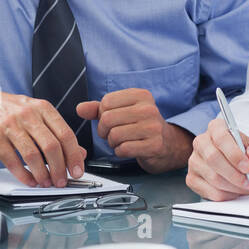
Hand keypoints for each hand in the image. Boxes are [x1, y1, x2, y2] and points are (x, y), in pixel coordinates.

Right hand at [0, 88, 85, 186]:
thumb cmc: (11, 110)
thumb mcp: (37, 114)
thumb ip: (58, 132)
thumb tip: (79, 153)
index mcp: (43, 108)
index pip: (65, 134)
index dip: (74, 156)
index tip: (77, 170)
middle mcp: (28, 114)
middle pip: (51, 146)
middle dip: (59, 169)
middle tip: (61, 180)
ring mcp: (10, 125)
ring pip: (33, 155)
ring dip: (42, 174)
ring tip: (46, 182)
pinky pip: (13, 161)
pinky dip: (24, 175)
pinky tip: (30, 180)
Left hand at [75, 89, 191, 173]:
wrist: (168, 144)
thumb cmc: (142, 126)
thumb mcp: (122, 111)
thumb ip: (99, 109)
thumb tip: (80, 109)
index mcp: (140, 95)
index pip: (106, 103)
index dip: (102, 115)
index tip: (111, 121)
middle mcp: (149, 108)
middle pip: (107, 119)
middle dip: (104, 131)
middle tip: (113, 134)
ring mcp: (153, 127)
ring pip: (114, 135)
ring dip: (112, 143)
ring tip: (121, 142)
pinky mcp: (154, 145)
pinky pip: (123, 149)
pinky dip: (120, 152)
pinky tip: (129, 149)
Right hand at [186, 115, 248, 200]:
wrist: (244, 171)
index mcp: (217, 127)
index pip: (220, 137)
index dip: (234, 154)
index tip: (247, 167)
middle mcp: (201, 142)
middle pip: (213, 158)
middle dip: (234, 174)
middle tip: (248, 182)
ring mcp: (194, 161)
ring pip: (212, 177)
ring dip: (233, 186)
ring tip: (244, 186)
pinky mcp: (192, 179)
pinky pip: (209, 191)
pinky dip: (226, 195)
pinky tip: (233, 190)